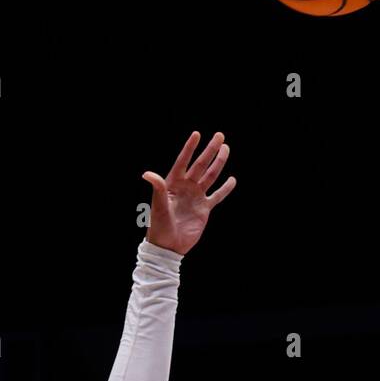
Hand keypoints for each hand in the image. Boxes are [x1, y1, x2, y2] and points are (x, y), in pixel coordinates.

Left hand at [142, 130, 235, 254]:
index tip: (197, 134)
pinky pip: (217, 196)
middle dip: (210, 150)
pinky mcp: (204, 209)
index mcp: (173, 184)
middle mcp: (186, 187)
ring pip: (210, 176)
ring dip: (218, 163)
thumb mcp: (158, 206)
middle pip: (200, 165)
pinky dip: (225, 188)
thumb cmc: (159, 226)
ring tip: (226, 149)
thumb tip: (147, 174)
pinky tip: (232, 179)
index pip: (183, 161)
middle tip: (219, 136)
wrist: (168, 246)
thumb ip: (158, 188)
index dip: (190, 148)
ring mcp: (196, 197)